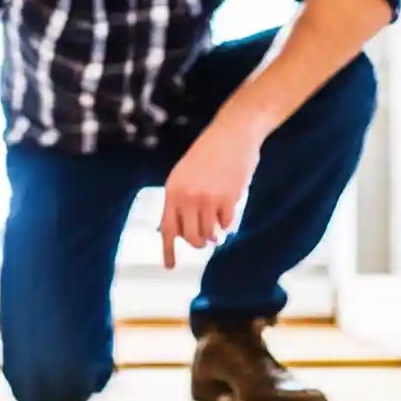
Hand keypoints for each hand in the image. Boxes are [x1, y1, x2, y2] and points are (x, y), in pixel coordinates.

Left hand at [159, 120, 261, 267]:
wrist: (232, 133)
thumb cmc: (209, 153)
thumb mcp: (185, 174)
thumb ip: (180, 199)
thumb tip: (178, 231)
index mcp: (173, 190)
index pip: (167, 228)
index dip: (168, 250)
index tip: (170, 267)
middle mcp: (187, 197)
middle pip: (190, 238)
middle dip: (199, 243)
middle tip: (208, 240)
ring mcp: (207, 199)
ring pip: (209, 234)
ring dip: (215, 235)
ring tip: (219, 227)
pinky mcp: (227, 198)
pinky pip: (227, 224)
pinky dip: (229, 222)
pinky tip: (230, 210)